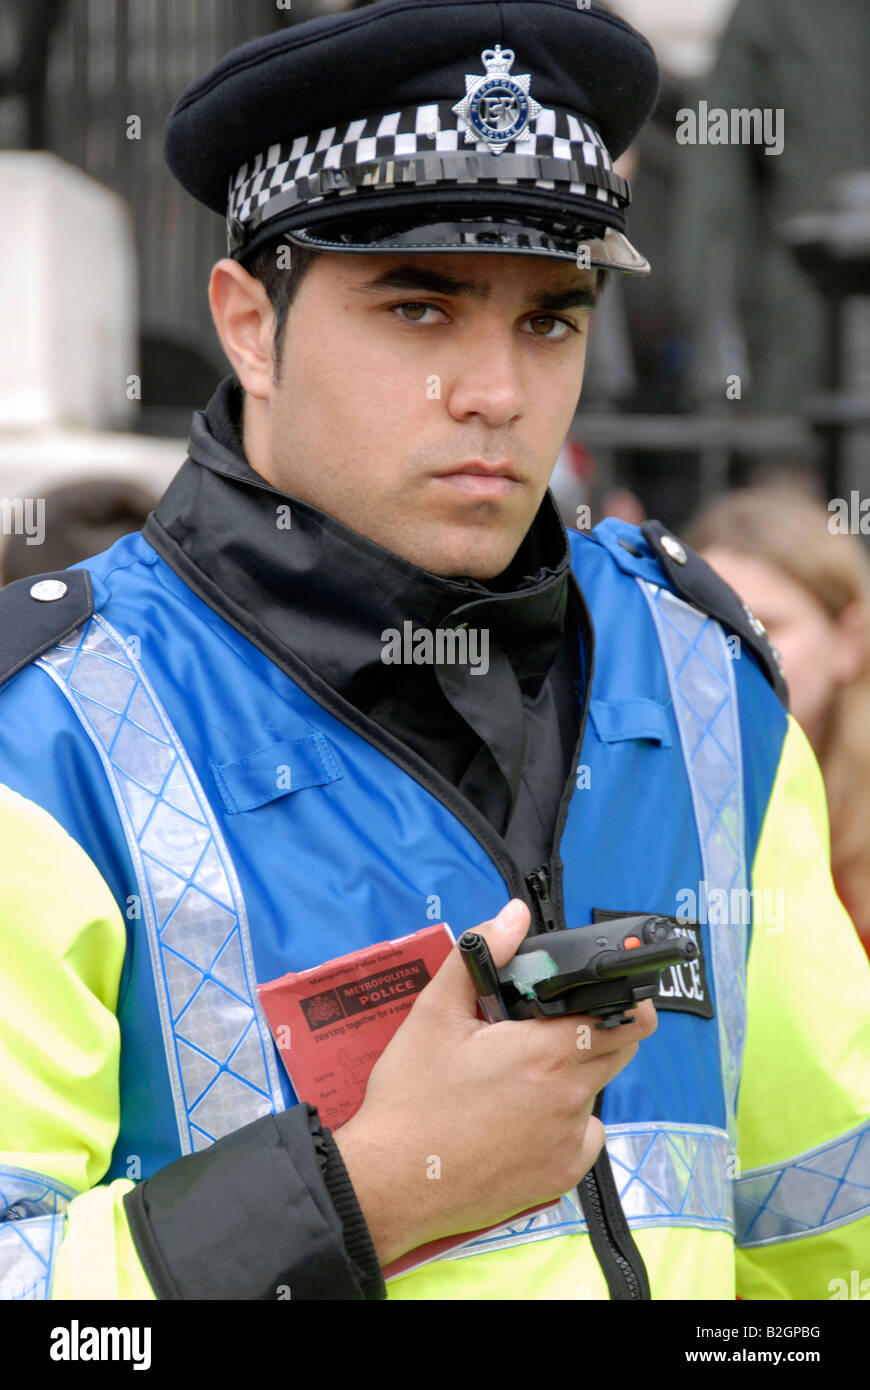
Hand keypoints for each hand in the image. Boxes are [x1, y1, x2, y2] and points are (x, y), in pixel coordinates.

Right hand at [333, 899, 656, 1265]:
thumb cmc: (411, 1097)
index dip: (625, 1000)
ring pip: (594, 1092)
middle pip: (618, 1052)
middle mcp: (570, 1097)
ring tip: (518, 1076)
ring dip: (572, 1075)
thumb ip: (482, 954)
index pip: (628, 1019)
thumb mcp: (435, 1012)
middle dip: (597, 1030)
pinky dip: (564, 1122)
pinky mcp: (560, 1177)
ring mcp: (568, 1141)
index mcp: (548, 1051)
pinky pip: (582, 1137)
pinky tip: (521, 1118)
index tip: (602, 992)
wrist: (391, 1182)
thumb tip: (514, 915)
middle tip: (548, 1028)